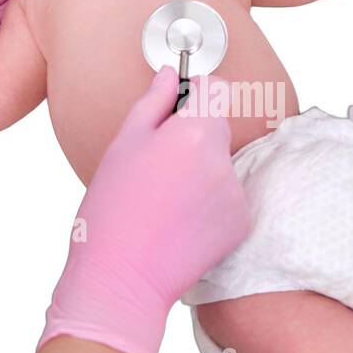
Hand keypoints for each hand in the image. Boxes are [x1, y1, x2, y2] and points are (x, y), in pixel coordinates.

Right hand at [36, 68, 250, 352]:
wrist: (121, 278)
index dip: (194, 91)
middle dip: (191, 136)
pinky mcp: (240, 223)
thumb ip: (153, 102)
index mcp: (195, 133)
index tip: (178, 103)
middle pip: (215, 128)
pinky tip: (178, 221)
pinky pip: (226, 198)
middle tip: (155, 165)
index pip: (214, 87)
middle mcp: (224, 160)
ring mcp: (235, 194)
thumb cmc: (111, 210)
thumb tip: (171, 75)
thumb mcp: (123, 145)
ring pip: (219, 165)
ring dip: (200, 172)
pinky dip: (208, 205)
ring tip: (163, 200)